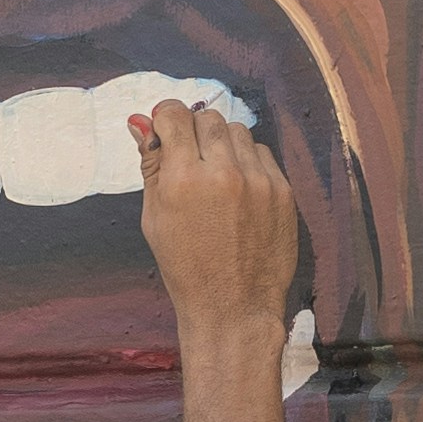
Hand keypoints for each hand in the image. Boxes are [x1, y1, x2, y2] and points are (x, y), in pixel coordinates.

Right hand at [132, 96, 301, 361]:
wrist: (233, 307)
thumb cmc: (185, 267)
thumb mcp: (154, 218)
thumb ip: (151, 166)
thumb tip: (140, 122)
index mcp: (183, 180)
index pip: (175, 114)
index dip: (166, 118)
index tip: (166, 129)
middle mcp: (222, 173)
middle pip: (207, 117)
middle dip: (195, 131)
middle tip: (190, 160)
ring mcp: (257, 180)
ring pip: (237, 131)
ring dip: (223, 144)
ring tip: (216, 178)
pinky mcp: (282, 190)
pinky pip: (261, 153)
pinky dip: (247, 163)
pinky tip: (239, 192)